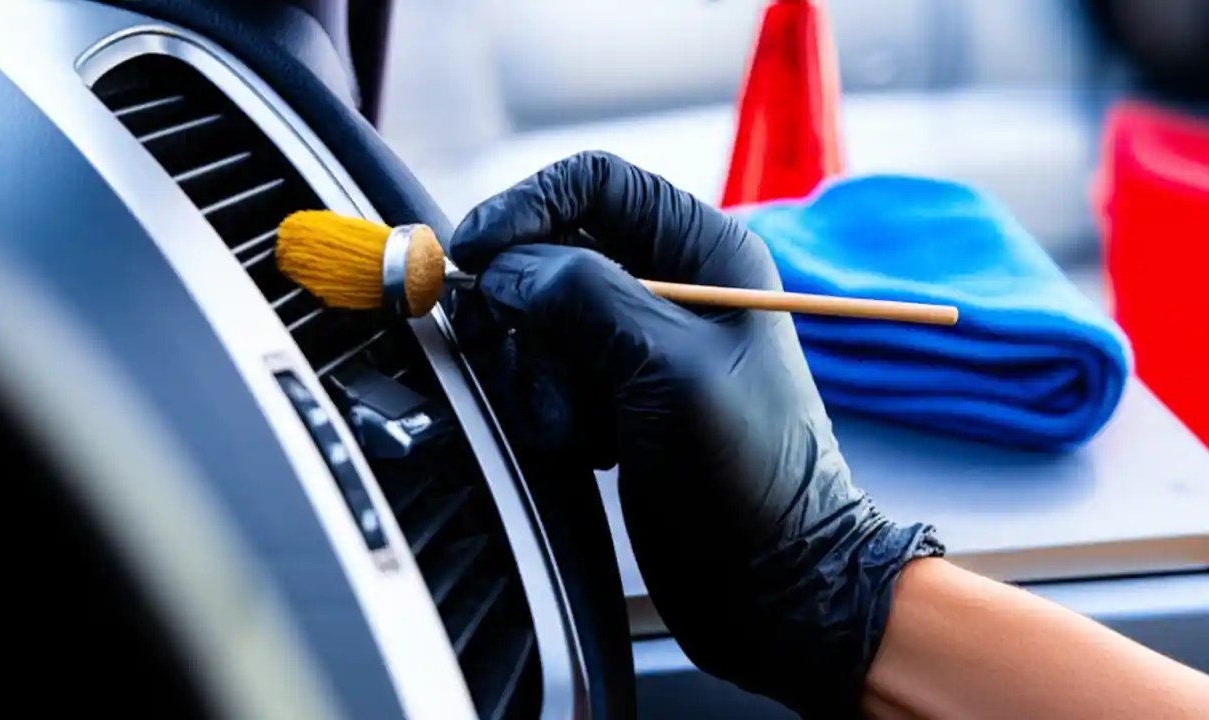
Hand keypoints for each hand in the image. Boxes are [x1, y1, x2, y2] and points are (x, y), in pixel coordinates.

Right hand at [449, 151, 942, 717]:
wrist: (772, 583)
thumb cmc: (750, 476)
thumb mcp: (667, 370)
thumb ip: (583, 297)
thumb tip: (504, 265)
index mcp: (704, 252)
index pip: (595, 182)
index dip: (526, 205)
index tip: (473, 250)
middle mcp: (668, 287)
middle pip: (550, 252)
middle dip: (527, 311)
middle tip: (524, 360)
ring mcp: (636, 344)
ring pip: (537, 320)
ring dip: (540, 375)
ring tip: (582, 427)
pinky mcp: (613, 396)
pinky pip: (545, 375)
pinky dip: (548, 409)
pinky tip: (589, 448)